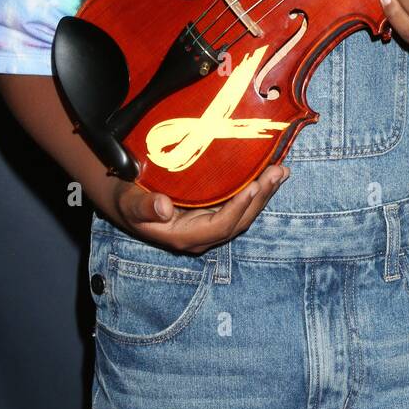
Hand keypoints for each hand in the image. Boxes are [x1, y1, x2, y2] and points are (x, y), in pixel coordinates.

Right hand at [105, 163, 290, 255]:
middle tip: (278, 172)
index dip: (238, 208)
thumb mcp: (128, 203)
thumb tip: (164, 208)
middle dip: (261, 197)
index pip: (220, 226)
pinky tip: (270, 173)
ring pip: (245, 213)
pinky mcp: (214, 213)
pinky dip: (257, 189)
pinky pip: (240, 204)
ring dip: (264, 192)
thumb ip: (143, 207)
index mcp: (184, 237)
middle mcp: (202, 235)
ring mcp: (210, 225)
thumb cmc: (126, 200)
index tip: (254, 186)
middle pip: (240, 220)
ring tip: (282, 171)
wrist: (126, 202)